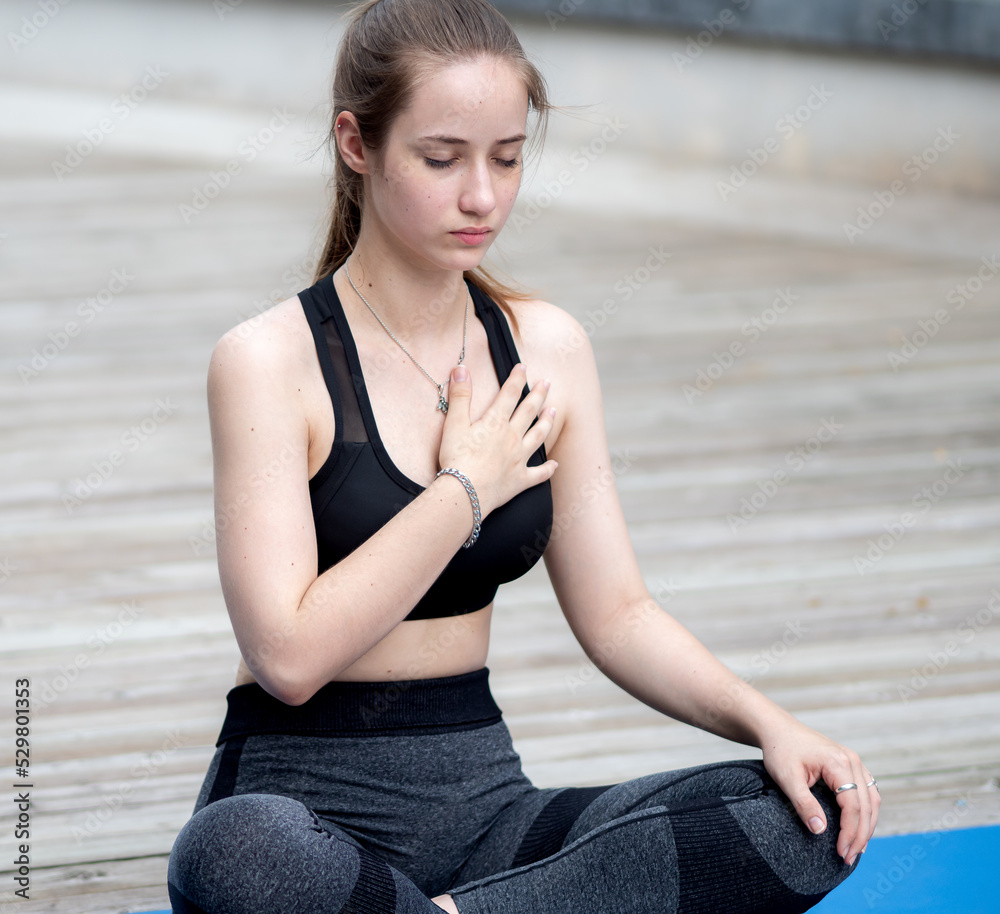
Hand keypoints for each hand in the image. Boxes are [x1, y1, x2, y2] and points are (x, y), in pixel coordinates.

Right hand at [438, 362, 556, 517]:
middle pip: (529, 412)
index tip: (523, 367)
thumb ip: (460, 396)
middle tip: (547, 383)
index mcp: (495, 423)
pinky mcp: (520, 480)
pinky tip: (555, 464)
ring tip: (553, 412)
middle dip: (539, 395)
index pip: (509, 394)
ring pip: (538, 437)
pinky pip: (539, 474)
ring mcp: (518, 459)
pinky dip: (548, 469)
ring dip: (546, 423)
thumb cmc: (457, 459)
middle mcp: (512, 437)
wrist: (465, 493)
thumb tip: (461, 369)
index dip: (517, 379)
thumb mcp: (453, 423)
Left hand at [759, 718, 879, 865]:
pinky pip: (866, 792)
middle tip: (848, 858)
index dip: (849, 832)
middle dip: (860, 835)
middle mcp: (852, 761)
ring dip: (867, 826)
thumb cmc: (780, 750)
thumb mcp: (787, 778)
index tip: (841, 852)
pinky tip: (858, 828)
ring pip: (871, 800)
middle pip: (867, 805)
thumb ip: (803, 803)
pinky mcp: (850, 765)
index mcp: (838, 762)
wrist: (777, 728)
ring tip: (856, 849)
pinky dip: (865, 812)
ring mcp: (854, 761)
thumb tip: (820, 830)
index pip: (853, 805)